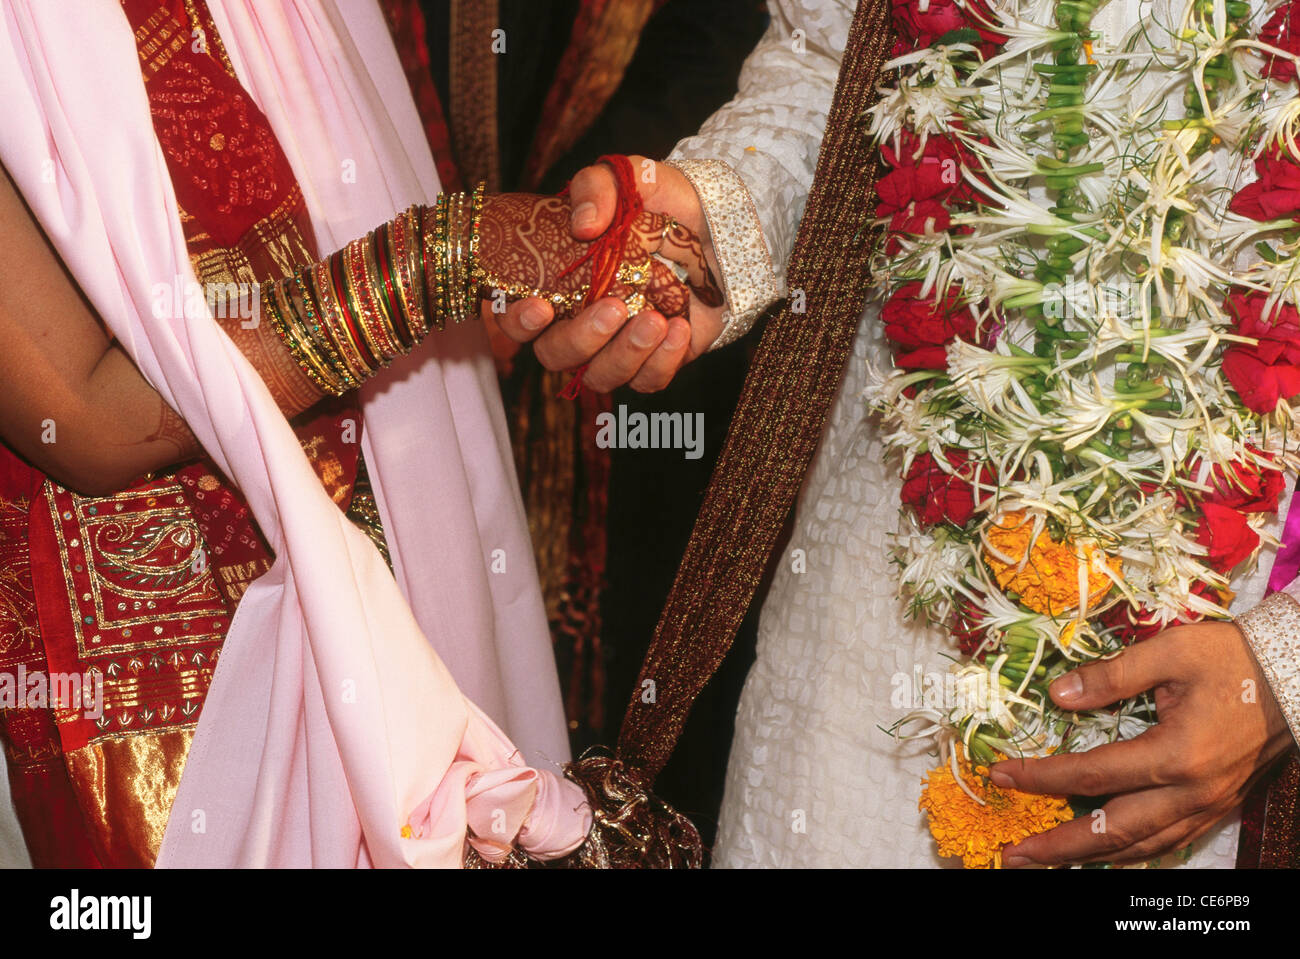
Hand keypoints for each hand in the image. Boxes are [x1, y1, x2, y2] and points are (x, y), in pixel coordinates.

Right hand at [494, 157, 725, 392]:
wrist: (721, 227)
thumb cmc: (664, 204)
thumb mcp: (632, 178)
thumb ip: (599, 187)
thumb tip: (583, 225)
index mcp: (557, 283)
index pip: (517, 316)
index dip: (519, 320)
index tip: (542, 304)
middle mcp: (578, 322)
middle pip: (555, 355)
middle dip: (581, 338)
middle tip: (613, 307)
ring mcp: (615, 347)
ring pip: (598, 377)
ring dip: (624, 355)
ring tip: (655, 320)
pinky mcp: (654, 362)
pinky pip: (647, 382)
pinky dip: (661, 362)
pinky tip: (678, 330)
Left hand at [990, 621, 1291, 866]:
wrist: (1294, 675)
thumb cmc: (1232, 659)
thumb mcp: (1170, 652)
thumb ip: (1111, 675)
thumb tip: (1057, 694)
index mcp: (1175, 755)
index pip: (1091, 775)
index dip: (1041, 778)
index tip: (1001, 776)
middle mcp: (1190, 792)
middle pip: (1112, 831)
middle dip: (1059, 846)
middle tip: (1015, 855)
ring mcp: (1206, 805)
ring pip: (1141, 846)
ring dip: (1090, 857)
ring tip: (1048, 862)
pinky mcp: (1216, 805)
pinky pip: (1167, 842)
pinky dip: (1132, 853)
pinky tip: (1107, 855)